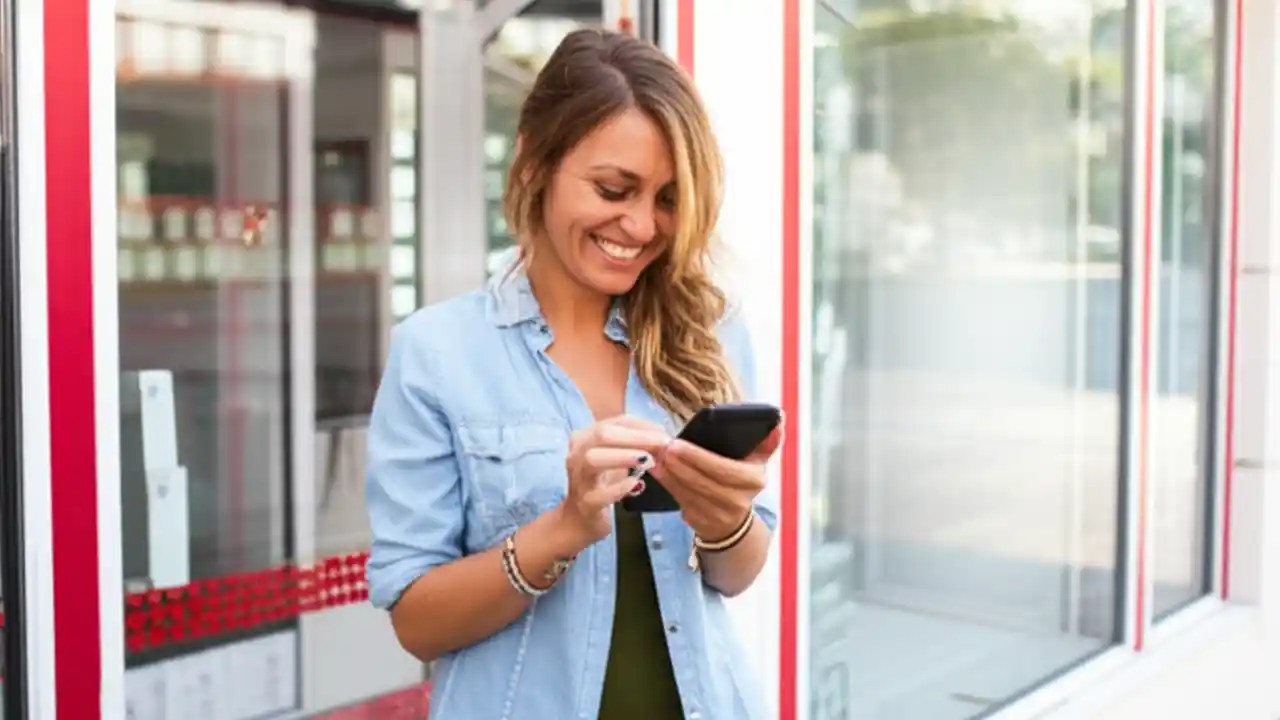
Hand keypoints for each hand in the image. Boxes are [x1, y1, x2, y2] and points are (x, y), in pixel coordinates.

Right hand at [555, 416, 671, 550]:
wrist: (580, 518)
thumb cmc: (602, 483)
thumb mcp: (616, 458)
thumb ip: (635, 445)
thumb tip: (663, 435)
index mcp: (586, 437)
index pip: (616, 422)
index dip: (642, 426)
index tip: (665, 433)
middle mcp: (577, 453)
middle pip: (603, 435)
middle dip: (637, 437)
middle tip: (663, 444)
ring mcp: (578, 479)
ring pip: (594, 459)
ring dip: (624, 456)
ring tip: (648, 460)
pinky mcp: (585, 503)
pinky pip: (599, 494)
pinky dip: (618, 488)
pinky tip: (635, 483)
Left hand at [653, 420, 783, 540]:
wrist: (735, 521)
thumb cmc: (741, 480)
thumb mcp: (757, 461)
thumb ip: (766, 441)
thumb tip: (779, 420)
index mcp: (754, 480)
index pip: (724, 469)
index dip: (699, 458)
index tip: (678, 443)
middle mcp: (740, 501)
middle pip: (704, 482)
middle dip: (680, 464)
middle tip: (663, 447)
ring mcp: (720, 516)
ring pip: (689, 493)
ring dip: (670, 474)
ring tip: (657, 456)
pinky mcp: (702, 524)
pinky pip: (681, 502)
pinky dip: (668, 485)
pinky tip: (658, 471)